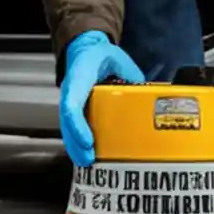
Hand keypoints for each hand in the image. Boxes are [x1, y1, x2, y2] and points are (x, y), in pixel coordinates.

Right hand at [59, 30, 144, 166]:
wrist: (83, 50)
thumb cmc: (98, 56)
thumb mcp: (117, 58)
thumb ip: (131, 75)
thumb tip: (147, 94)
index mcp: (79, 77)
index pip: (72, 103)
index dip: (78, 125)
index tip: (88, 141)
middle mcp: (70, 92)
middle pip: (67, 121)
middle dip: (75, 142)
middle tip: (88, 159)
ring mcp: (69, 101)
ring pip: (66, 127)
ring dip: (75, 146)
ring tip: (87, 163)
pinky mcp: (73, 109)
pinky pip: (71, 127)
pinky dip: (77, 142)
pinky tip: (86, 155)